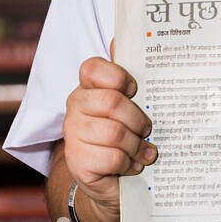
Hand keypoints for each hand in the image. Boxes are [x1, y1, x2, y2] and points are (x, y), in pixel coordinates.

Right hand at [62, 38, 155, 212]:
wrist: (113, 182)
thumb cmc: (125, 137)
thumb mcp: (132, 107)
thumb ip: (127, 76)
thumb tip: (121, 39)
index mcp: (88, 88)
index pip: (93, 68)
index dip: (118, 77)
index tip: (135, 89)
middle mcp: (76, 107)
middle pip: (112, 102)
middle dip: (137, 118)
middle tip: (147, 129)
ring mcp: (73, 134)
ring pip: (114, 132)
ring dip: (136, 145)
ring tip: (143, 151)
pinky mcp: (77, 161)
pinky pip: (112, 158)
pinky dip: (128, 164)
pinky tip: (132, 165)